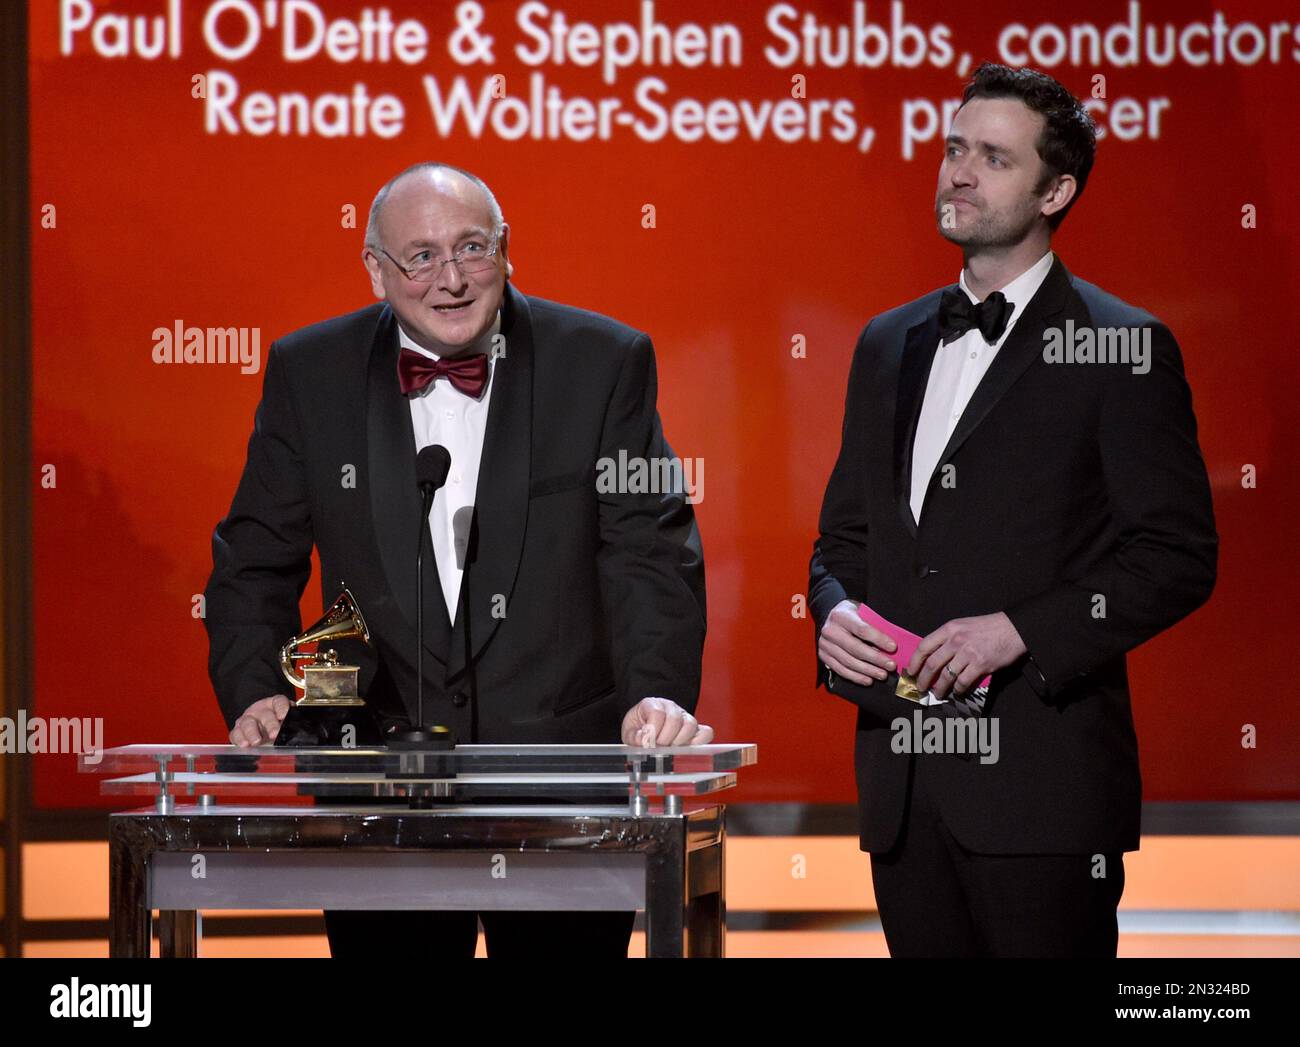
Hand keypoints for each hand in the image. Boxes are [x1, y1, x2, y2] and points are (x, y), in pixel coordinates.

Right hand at [229, 695, 292, 746]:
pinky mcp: (238, 730)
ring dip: (252, 732)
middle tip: (274, 734)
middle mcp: (260, 710)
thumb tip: (302, 733)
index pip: (279, 702)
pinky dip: (240, 739)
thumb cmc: (276, 723)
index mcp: (274, 705)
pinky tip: (245, 744)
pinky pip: (236, 733)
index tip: (283, 715)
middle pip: (265, 715)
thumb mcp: (286, 721)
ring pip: (248, 723)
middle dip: (270, 725)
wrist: (259, 724)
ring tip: (256, 742)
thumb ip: (292, 724)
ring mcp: (248, 719)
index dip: (282, 707)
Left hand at [621, 697, 713, 747]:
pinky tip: (686, 749)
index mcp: (653, 704)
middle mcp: (671, 707)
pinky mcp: (695, 729)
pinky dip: (698, 742)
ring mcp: (685, 717)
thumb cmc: (639, 728)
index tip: (648, 741)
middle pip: (675, 719)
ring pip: (690, 724)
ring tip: (670, 748)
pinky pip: (706, 732)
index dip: (653, 730)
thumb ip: (634, 737)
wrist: (645, 727)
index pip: (657, 713)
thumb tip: (645, 740)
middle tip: (659, 746)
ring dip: (679, 741)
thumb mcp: (629, 732)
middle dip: (665, 738)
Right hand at [817, 599, 897, 686]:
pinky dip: (855, 677)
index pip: (862, 629)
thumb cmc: (852, 615)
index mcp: (840, 616)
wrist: (832, 617)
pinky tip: (868, 680)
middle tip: (890, 666)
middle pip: (855, 648)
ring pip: (848, 661)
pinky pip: (840, 670)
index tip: (893, 648)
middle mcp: (829, 630)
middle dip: (875, 659)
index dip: (878, 639)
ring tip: (882, 675)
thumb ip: (874, 625)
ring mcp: (824, 645)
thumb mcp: (862, 612)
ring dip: (867, 670)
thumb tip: (891, 645)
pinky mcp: (823, 656)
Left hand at [908, 612, 1026, 697]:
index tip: (911, 671)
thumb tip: (933, 657)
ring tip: (937, 693)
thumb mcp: (962, 626)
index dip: (914, 661)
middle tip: (920, 688)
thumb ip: (947, 639)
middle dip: (923, 679)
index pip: (924, 646)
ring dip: (940, 688)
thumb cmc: (987, 628)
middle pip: (932, 664)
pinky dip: (958, 689)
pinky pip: (963, 682)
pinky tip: (957, 692)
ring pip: (946, 676)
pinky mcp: (980, 665)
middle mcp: (956, 640)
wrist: (1012, 629)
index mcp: (949, 629)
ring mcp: (968, 653)